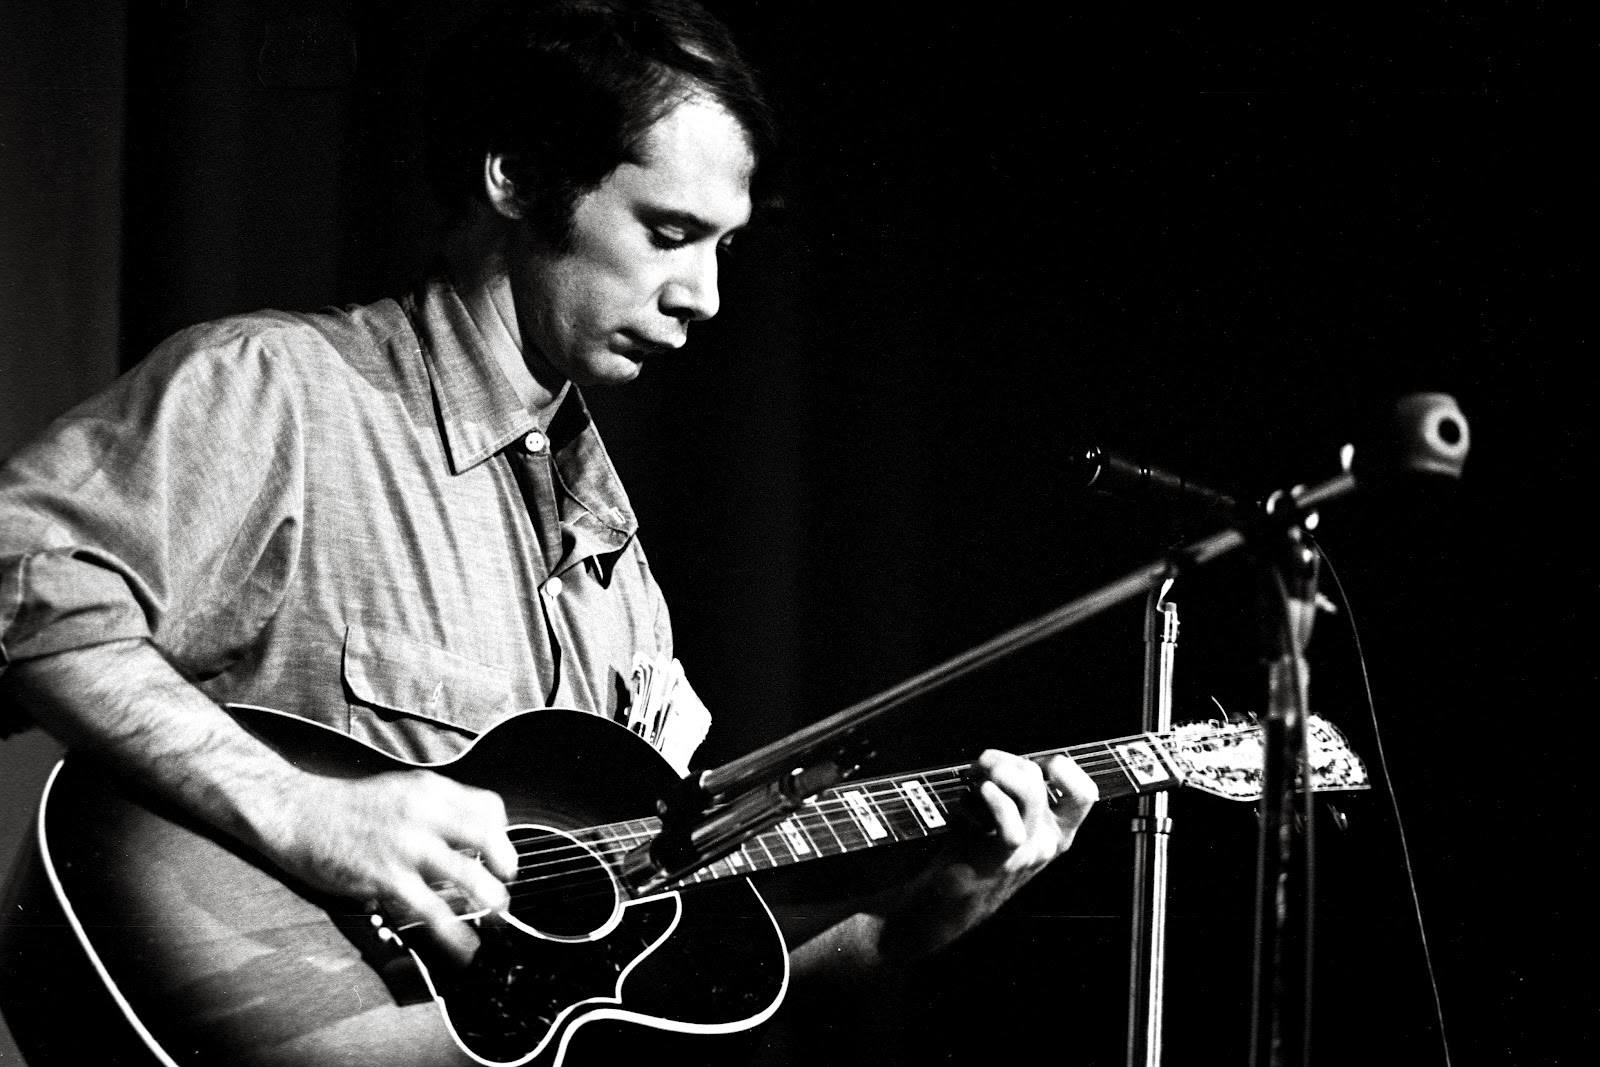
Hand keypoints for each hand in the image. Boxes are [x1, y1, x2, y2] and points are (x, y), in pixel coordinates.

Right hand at [257, 768, 519, 964]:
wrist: (297, 812)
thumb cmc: (346, 808)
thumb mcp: (399, 792)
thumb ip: (433, 812)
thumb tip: (464, 842)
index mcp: (430, 789)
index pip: (489, 806)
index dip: (501, 833)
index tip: (498, 853)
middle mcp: (425, 813)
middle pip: (488, 836)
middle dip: (506, 864)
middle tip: (506, 883)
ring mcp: (408, 846)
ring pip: (468, 875)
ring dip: (490, 899)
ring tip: (496, 916)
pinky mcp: (387, 877)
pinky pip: (432, 910)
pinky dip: (454, 932)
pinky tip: (463, 947)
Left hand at [876, 750, 1096, 963]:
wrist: (950, 901)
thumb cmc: (974, 852)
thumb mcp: (1004, 819)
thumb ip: (1012, 792)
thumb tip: (1000, 760)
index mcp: (1056, 830)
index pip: (1085, 794)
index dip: (1066, 769)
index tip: (1034, 762)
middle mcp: (1048, 842)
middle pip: (1037, 780)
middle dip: (1004, 760)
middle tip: (980, 766)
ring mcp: (1028, 853)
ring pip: (1029, 793)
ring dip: (996, 774)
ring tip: (975, 777)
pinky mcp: (1003, 861)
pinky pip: (1009, 824)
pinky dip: (992, 802)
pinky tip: (971, 798)